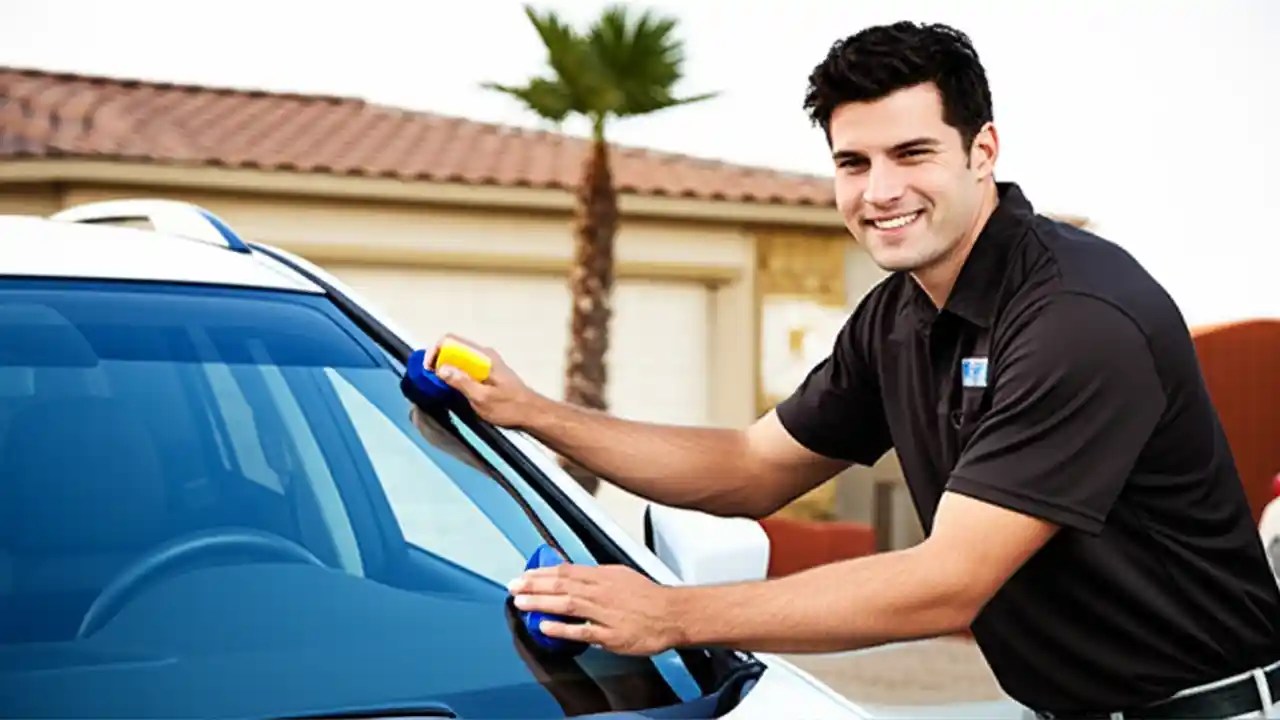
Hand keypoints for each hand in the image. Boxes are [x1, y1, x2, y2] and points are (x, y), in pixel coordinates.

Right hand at [429, 334, 542, 428]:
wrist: (532, 413)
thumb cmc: (510, 408)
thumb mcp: (482, 399)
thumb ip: (462, 382)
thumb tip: (441, 368)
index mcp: (482, 356)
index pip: (450, 340)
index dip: (434, 352)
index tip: (429, 370)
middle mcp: (483, 355)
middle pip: (452, 349)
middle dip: (438, 362)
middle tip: (431, 382)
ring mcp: (485, 363)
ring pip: (457, 358)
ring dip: (446, 370)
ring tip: (440, 388)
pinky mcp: (487, 372)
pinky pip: (465, 368)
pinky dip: (455, 376)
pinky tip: (454, 391)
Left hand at [508, 563, 685, 655]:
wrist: (671, 614)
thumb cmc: (648, 596)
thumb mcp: (620, 575)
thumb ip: (595, 576)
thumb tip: (573, 575)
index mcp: (602, 575)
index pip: (566, 571)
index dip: (542, 573)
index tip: (524, 576)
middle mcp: (600, 591)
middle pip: (562, 584)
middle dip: (534, 585)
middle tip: (513, 587)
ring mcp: (604, 612)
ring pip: (568, 604)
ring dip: (542, 603)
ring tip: (521, 603)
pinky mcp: (610, 634)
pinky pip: (582, 631)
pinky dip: (562, 628)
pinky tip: (545, 627)